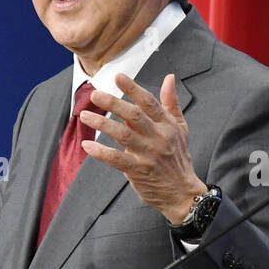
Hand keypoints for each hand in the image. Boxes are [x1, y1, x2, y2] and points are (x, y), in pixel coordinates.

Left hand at [79, 72, 205, 223]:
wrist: (182, 192)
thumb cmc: (179, 158)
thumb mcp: (180, 128)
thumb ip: (171, 103)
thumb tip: (169, 78)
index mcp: (167, 125)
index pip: (149, 102)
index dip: (133, 88)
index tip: (118, 76)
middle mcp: (159, 137)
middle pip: (134, 116)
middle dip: (113, 103)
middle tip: (95, 95)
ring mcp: (149, 154)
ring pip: (123, 135)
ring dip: (102, 124)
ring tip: (85, 116)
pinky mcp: (139, 170)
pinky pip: (117, 159)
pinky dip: (101, 152)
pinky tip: (87, 146)